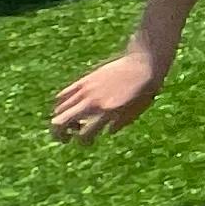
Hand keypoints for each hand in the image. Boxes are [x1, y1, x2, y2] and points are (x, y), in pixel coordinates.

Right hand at [52, 47, 167, 141]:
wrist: (143, 62)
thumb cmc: (145, 88)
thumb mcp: (137, 110)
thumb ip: (120, 123)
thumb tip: (107, 132)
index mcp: (107, 113)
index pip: (83, 136)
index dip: (83, 143)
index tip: (89, 141)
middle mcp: (92, 103)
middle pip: (59, 123)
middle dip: (58, 134)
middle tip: (67, 137)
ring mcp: (86, 90)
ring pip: (59, 110)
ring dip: (62, 119)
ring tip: (74, 120)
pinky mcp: (84, 80)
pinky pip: (63, 95)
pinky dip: (63, 103)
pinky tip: (73, 105)